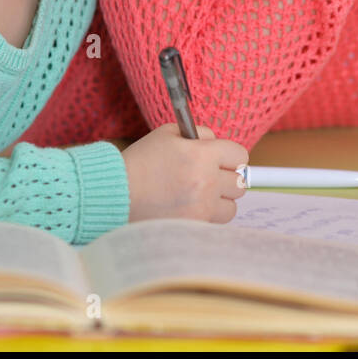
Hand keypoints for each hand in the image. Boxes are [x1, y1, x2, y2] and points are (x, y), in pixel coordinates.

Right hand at [122, 122, 247, 222]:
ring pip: (232, 206)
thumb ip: (199, 133)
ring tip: (199, 195)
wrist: (116, 193)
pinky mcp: (195, 225)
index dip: (230, 155)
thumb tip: (217, 142)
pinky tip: (190, 208)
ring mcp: (202, 207)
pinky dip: (208, 216)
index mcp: (202, 155)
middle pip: (240, 182)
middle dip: (226, 177)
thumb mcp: (168, 133)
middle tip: (208, 176)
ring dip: (220, 200)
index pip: (239, 155)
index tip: (221, 159)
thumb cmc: (141, 161)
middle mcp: (207, 181)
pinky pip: (216, 222)